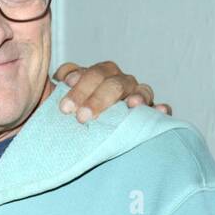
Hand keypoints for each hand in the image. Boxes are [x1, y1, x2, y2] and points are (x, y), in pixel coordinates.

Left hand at [53, 60, 172, 121]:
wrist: (75, 144)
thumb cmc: (67, 124)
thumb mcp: (55, 109)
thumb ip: (54, 93)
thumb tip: (54, 80)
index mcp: (92, 77)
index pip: (86, 71)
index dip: (78, 75)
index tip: (65, 84)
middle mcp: (114, 82)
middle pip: (108, 78)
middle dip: (94, 94)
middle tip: (80, 116)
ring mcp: (133, 95)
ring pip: (136, 88)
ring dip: (133, 95)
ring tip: (130, 105)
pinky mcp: (148, 113)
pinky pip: (158, 107)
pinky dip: (160, 107)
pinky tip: (160, 111)